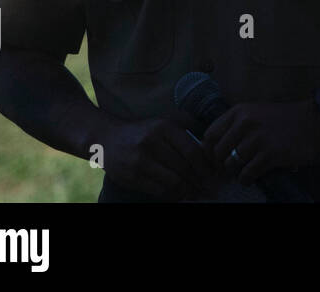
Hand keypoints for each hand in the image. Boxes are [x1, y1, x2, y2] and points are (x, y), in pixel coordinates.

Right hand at [100, 116, 218, 200]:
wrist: (106, 138)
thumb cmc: (142, 132)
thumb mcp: (163, 124)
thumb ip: (184, 134)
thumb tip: (209, 153)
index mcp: (164, 127)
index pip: (192, 150)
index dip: (205, 166)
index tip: (213, 174)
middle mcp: (151, 142)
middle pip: (183, 167)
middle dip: (198, 180)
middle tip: (207, 187)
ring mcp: (139, 160)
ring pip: (172, 181)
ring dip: (186, 189)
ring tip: (194, 192)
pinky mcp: (129, 176)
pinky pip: (157, 190)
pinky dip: (170, 194)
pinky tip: (177, 194)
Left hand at [201, 100, 319, 185]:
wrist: (313, 120)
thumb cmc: (283, 119)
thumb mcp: (256, 112)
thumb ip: (236, 125)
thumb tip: (215, 149)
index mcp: (240, 111)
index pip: (209, 135)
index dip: (209, 151)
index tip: (216, 160)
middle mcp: (245, 123)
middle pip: (218, 152)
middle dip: (222, 165)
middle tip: (230, 169)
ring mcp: (258, 138)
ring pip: (231, 164)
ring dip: (236, 172)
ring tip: (244, 171)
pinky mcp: (270, 154)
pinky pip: (247, 174)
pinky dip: (247, 179)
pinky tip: (252, 176)